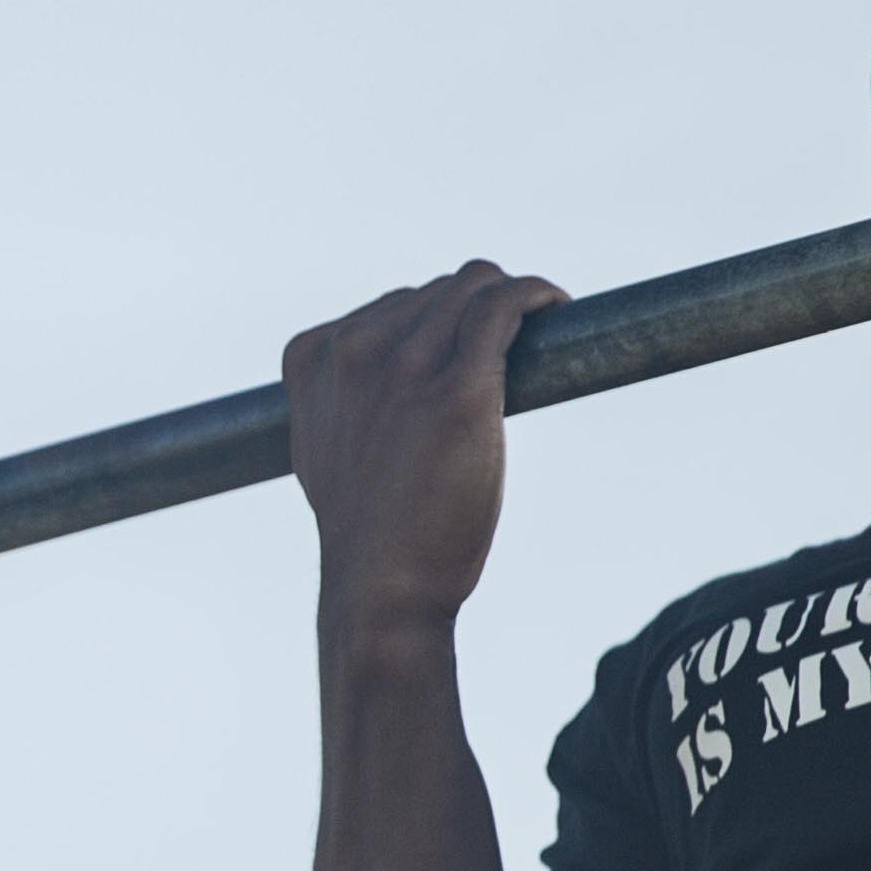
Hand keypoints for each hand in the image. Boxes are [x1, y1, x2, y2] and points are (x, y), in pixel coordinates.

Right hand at [285, 262, 566, 643]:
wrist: (381, 585)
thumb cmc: (365, 529)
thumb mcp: (326, 448)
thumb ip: (344, 400)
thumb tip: (380, 385)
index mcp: (314, 359)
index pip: (393, 305)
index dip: (438, 320)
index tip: (468, 341)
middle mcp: (354, 352)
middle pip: (437, 292)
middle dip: (475, 309)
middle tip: (511, 341)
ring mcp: (406, 368)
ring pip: (472, 286)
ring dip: (511, 296)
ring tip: (540, 319)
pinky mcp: (460, 390)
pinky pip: (503, 307)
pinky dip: (536, 293)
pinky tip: (556, 304)